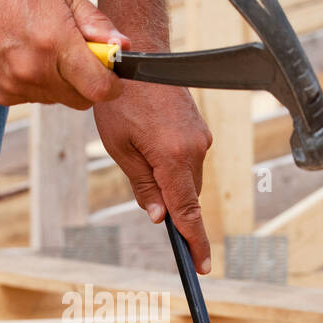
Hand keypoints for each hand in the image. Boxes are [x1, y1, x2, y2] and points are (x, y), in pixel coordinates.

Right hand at [0, 0, 127, 109]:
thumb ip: (97, 24)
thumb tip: (123, 46)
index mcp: (55, 43)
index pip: (99, 88)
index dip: (112, 85)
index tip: (112, 76)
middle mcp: (34, 71)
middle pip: (81, 99)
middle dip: (86, 82)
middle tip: (76, 55)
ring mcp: (14, 86)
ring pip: (56, 99)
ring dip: (59, 82)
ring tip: (41, 47)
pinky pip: (32, 97)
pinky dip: (35, 83)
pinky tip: (20, 55)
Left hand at [94, 81, 213, 272]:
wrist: (139, 56)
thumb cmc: (121, 101)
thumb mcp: (121, 148)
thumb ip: (143, 185)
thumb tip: (160, 217)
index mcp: (173, 157)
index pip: (188, 211)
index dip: (195, 242)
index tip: (201, 265)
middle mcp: (195, 149)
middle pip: (188, 197)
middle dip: (171, 205)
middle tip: (143, 190)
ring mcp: (201, 138)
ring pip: (188, 179)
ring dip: (170, 183)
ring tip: (138, 153)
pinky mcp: (200, 129)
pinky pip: (190, 161)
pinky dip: (174, 166)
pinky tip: (150, 146)